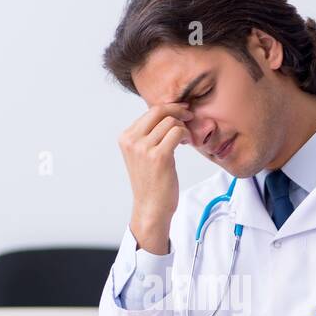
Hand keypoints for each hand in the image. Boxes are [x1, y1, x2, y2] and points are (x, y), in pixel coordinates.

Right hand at [118, 100, 194, 252]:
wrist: (151, 207)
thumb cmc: (150, 182)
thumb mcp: (142, 154)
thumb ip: (148, 134)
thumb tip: (168, 113)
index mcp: (126, 138)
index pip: (150, 111)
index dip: (169, 108)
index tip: (181, 112)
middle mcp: (132, 141)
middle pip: (159, 110)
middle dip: (178, 110)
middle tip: (190, 116)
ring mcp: (144, 148)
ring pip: (171, 121)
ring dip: (183, 127)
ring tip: (186, 139)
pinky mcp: (159, 156)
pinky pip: (177, 132)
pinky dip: (186, 134)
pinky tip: (187, 143)